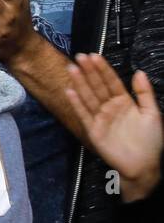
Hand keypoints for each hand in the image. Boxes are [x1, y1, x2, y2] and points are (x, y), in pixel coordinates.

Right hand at [66, 54, 161, 201]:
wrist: (144, 166)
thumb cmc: (151, 141)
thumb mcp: (153, 114)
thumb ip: (144, 93)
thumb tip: (138, 72)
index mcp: (125, 102)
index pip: (112, 82)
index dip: (104, 69)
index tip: (95, 56)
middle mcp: (110, 107)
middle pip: (97, 86)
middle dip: (89, 71)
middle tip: (80, 56)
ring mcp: (100, 118)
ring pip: (88, 96)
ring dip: (80, 83)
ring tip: (72, 68)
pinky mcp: (93, 129)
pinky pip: (83, 114)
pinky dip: (76, 103)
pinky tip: (70, 91)